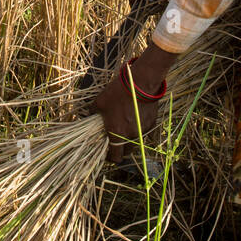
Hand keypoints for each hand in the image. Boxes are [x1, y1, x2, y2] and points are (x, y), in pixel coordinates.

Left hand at [92, 44, 177, 164]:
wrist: (140, 83)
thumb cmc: (117, 92)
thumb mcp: (99, 102)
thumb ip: (92, 113)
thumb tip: (88, 116)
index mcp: (117, 133)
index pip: (116, 157)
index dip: (111, 158)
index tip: (107, 153)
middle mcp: (131, 136)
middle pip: (127, 152)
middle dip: (121, 150)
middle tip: (115, 141)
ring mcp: (143, 131)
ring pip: (136, 143)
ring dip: (130, 140)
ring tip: (125, 130)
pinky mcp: (151, 123)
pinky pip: (144, 132)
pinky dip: (139, 130)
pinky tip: (134, 120)